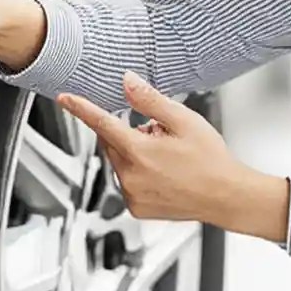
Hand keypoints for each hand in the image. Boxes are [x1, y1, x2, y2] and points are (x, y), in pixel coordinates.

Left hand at [58, 72, 289, 240]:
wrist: (226, 196)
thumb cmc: (210, 159)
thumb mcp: (184, 120)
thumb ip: (150, 100)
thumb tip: (127, 82)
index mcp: (139, 151)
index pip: (101, 123)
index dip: (81, 108)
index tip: (65, 98)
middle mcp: (130, 176)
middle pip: (111, 143)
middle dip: (128, 132)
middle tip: (159, 132)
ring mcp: (132, 195)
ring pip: (119, 163)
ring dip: (134, 153)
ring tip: (167, 156)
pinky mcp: (137, 208)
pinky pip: (128, 182)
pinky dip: (138, 173)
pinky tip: (164, 173)